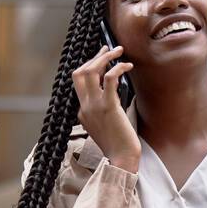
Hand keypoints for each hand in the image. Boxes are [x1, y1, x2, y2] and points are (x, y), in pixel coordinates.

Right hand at [71, 44, 139, 171]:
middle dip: (94, 57)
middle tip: (109, 48)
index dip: (91, 66)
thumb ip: (104, 108)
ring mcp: (94, 106)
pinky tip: (127, 66)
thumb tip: (113, 89)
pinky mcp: (108, 106)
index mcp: (82, 111)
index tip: (102, 58)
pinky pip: (109, 78)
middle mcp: (84, 106)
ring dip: (105, 57)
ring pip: (91, 71)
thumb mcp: (105, 125)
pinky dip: (118, 68)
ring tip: (118, 51)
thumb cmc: (119, 144)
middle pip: (80, 72)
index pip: (79, 82)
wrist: (122, 159)